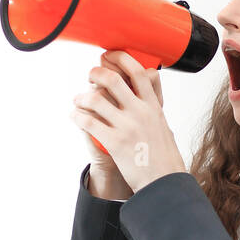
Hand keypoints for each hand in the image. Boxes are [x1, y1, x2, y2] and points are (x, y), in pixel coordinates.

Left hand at [71, 50, 186, 192]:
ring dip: (81, 97)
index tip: (110, 56)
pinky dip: (77, 116)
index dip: (121, 59)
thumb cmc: (164, 158)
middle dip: (96, 73)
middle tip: (90, 77)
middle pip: (113, 79)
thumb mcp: (164, 126)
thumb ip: (153, 108)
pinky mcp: (114, 142)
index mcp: (153, 107)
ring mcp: (127, 126)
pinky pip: (88, 121)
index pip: (138, 72)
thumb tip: (148, 91)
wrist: (163, 183)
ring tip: (78, 101)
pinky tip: (75, 116)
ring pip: (96, 99)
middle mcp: (141, 112)